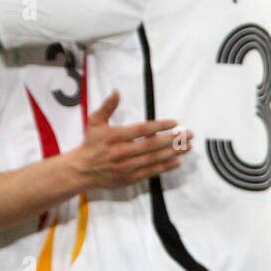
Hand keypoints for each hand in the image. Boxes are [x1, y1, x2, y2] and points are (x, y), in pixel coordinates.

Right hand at [64, 90, 190, 188]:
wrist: (81, 170)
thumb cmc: (90, 144)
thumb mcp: (95, 122)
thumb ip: (107, 107)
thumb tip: (117, 91)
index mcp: (114, 137)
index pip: (141, 130)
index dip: (159, 126)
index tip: (174, 122)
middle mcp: (121, 152)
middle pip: (151, 145)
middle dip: (173, 139)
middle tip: (189, 134)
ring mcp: (125, 167)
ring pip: (153, 159)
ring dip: (173, 153)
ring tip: (188, 147)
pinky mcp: (128, 178)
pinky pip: (150, 172)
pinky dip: (164, 167)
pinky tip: (176, 161)